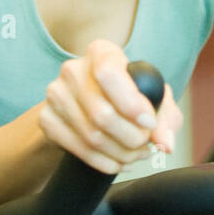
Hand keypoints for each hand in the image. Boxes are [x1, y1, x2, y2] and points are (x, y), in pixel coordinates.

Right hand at [37, 39, 182, 174]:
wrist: (87, 108)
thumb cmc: (127, 97)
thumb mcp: (154, 98)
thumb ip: (166, 116)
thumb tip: (165, 142)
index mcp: (101, 52)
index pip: (109, 73)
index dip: (131, 102)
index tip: (149, 122)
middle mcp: (73, 69)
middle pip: (102, 113)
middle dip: (132, 137)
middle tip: (146, 144)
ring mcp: (56, 94)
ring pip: (92, 136)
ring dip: (122, 153)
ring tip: (136, 154)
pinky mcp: (47, 119)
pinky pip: (79, 150)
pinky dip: (105, 162)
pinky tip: (118, 161)